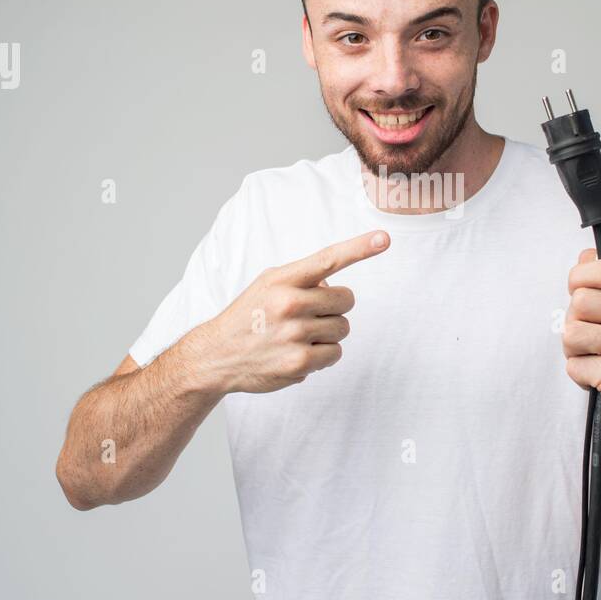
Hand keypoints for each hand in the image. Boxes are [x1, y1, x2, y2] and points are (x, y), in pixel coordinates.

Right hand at [193, 229, 390, 394]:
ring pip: (343, 328)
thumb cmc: (249, 316)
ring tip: (299, 336)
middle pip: (347, 300)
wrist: (217, 355)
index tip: (384, 238)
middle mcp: (289, 303)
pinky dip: (323, 355)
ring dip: (328, 333)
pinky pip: (335, 353)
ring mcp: (295, 333)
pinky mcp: (299, 361)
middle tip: (310, 315)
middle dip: (335, 308)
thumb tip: (334, 289)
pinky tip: (298, 353)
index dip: (359, 248)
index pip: (327, 259)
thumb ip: (302, 280)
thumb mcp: (268, 285)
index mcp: (283, 279)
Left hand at [562, 249, 600, 450]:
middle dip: (575, 326)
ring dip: (575, 354)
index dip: (580, 280)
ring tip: (599, 364)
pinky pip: (575, 366)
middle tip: (595, 346)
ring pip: (571, 333)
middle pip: (579, 302)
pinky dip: (581, 378)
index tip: (583, 299)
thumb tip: (585, 256)